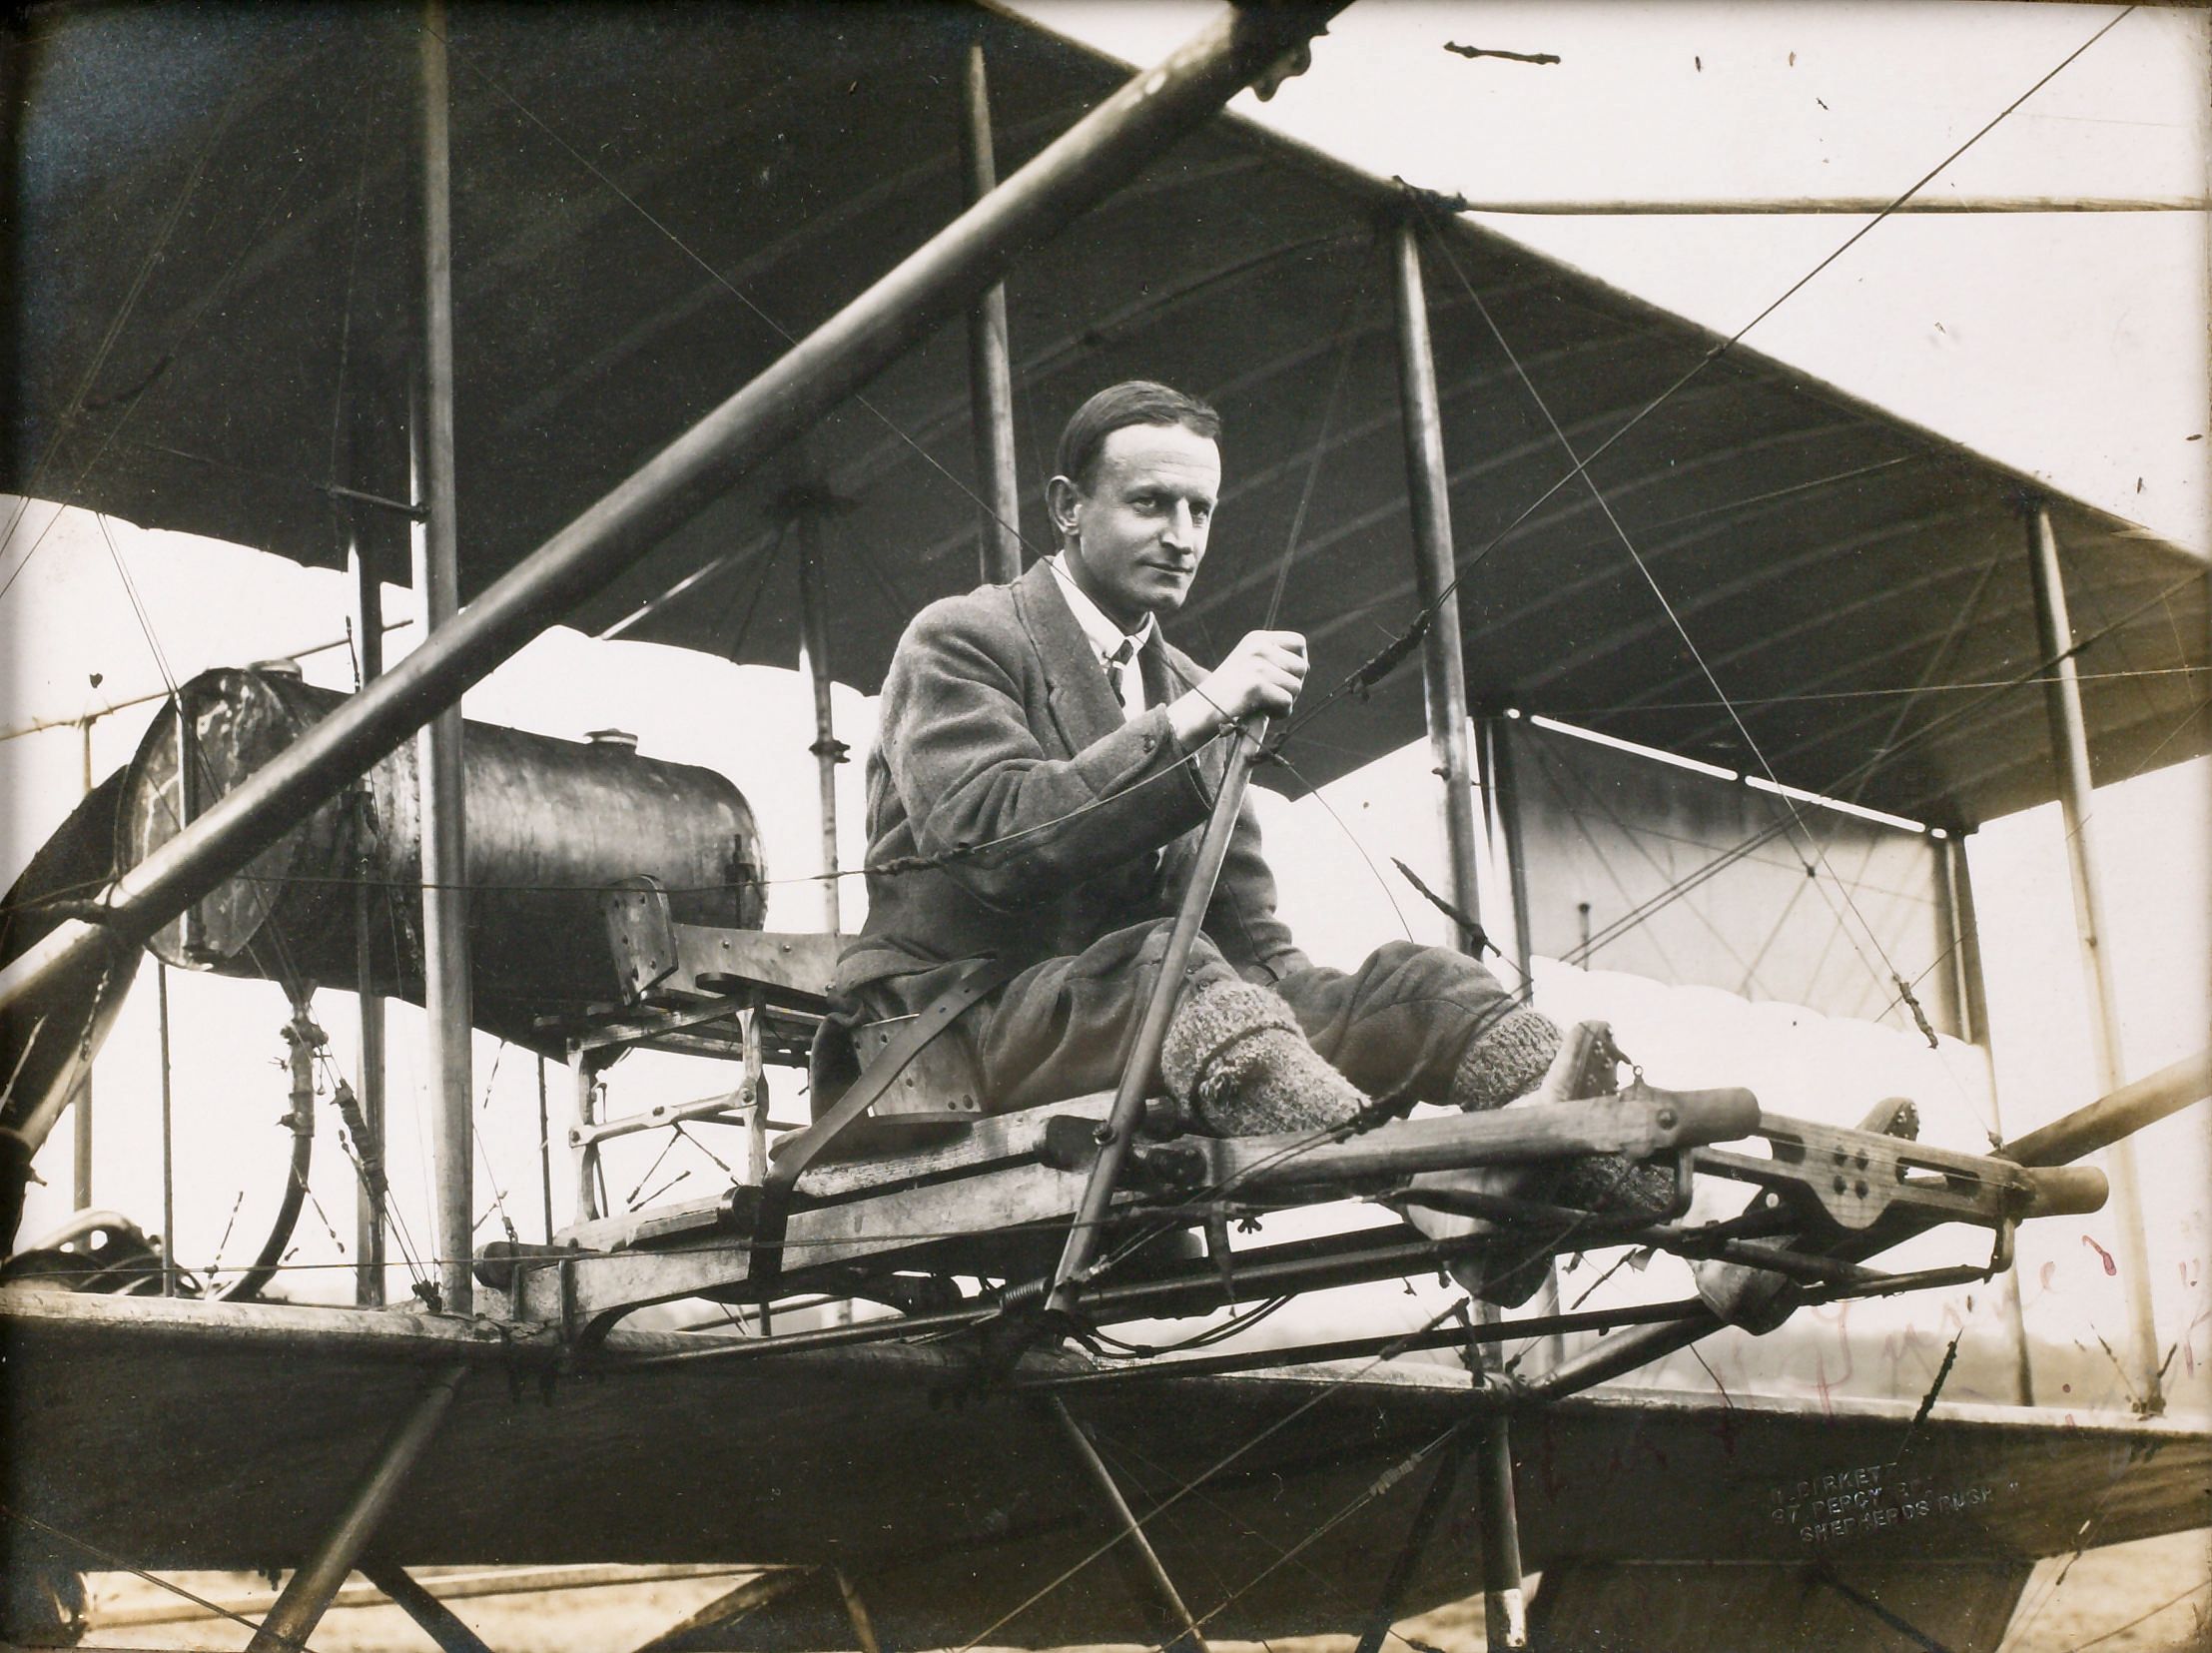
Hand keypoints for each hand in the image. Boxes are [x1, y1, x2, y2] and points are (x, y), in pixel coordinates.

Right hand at [1169, 630, 1306, 742]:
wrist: (1200, 710)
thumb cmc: (1229, 694)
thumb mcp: (1250, 666)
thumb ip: (1275, 661)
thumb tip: (1306, 666)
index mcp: (1257, 639)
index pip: (1299, 642)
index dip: (1298, 663)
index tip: (1285, 677)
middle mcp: (1258, 646)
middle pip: (1301, 667)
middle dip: (1292, 686)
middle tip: (1272, 696)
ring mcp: (1257, 664)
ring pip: (1296, 686)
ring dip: (1286, 701)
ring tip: (1265, 705)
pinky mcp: (1256, 684)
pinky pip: (1286, 701)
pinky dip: (1279, 713)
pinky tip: (1262, 712)